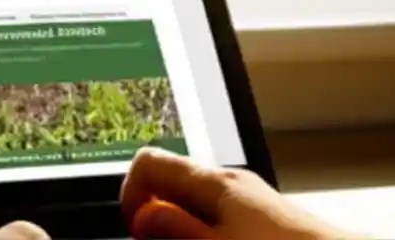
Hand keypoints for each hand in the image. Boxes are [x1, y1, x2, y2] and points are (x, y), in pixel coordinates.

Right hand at [121, 148, 345, 239]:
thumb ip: (178, 230)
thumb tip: (144, 216)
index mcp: (215, 182)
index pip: (148, 162)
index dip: (130, 197)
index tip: (135, 231)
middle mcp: (232, 182)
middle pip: (171, 183)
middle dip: (157, 217)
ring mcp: (249, 199)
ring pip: (194, 203)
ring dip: (183, 228)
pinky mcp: (263, 219)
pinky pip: (219, 218)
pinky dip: (208, 232)